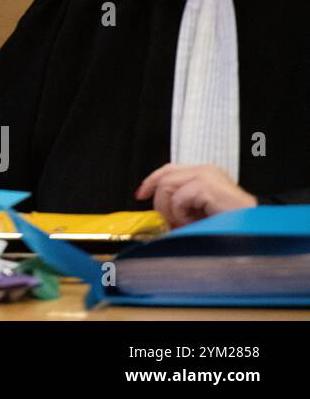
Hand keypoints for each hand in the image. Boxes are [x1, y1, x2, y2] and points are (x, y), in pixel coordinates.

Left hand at [135, 163, 256, 228]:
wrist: (258, 229)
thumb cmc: (234, 224)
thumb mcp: (201, 212)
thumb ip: (182, 205)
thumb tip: (159, 212)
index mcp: (205, 174)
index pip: (169, 170)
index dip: (151, 181)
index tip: (140, 195)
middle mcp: (205, 170)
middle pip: (164, 177)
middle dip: (159, 202)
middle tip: (168, 222)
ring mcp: (206, 176)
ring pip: (167, 187)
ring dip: (171, 211)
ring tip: (185, 223)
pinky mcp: (207, 186)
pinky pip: (178, 198)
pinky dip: (181, 214)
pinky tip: (195, 222)